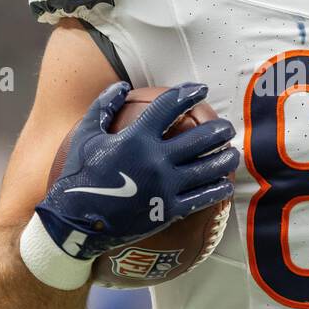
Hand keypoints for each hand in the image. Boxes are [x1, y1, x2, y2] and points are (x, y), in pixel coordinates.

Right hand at [36, 81, 238, 259]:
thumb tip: (121, 85)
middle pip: (200, 138)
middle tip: (226, 127)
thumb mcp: (86, 136)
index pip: (170, 107)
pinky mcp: (169, 210)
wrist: (76, 223)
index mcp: (136, 138)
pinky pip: (203, 197)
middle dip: (219, 129)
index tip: (201, 89)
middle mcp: (156, 159)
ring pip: (208, 168)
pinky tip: (224, 184)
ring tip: (232, 153)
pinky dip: (217, 189)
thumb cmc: (79, 176)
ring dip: (225, 157)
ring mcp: (165, 186)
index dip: (189, 93)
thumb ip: (103, 106)